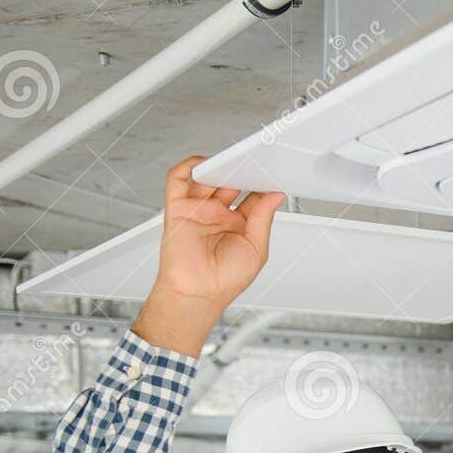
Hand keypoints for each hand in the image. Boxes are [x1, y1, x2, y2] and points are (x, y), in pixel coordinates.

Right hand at [130, 156, 284, 357]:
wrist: (198, 293)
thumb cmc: (226, 279)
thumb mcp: (257, 247)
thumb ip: (263, 218)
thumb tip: (275, 195)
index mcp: (240, 225)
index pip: (252, 196)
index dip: (262, 184)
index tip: (274, 173)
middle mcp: (219, 216)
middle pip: (231, 182)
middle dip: (243, 170)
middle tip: (255, 160)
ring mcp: (199, 210)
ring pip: (207, 178)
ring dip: (219, 166)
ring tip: (233, 159)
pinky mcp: (179, 208)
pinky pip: (178, 180)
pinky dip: (188, 167)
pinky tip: (203, 163)